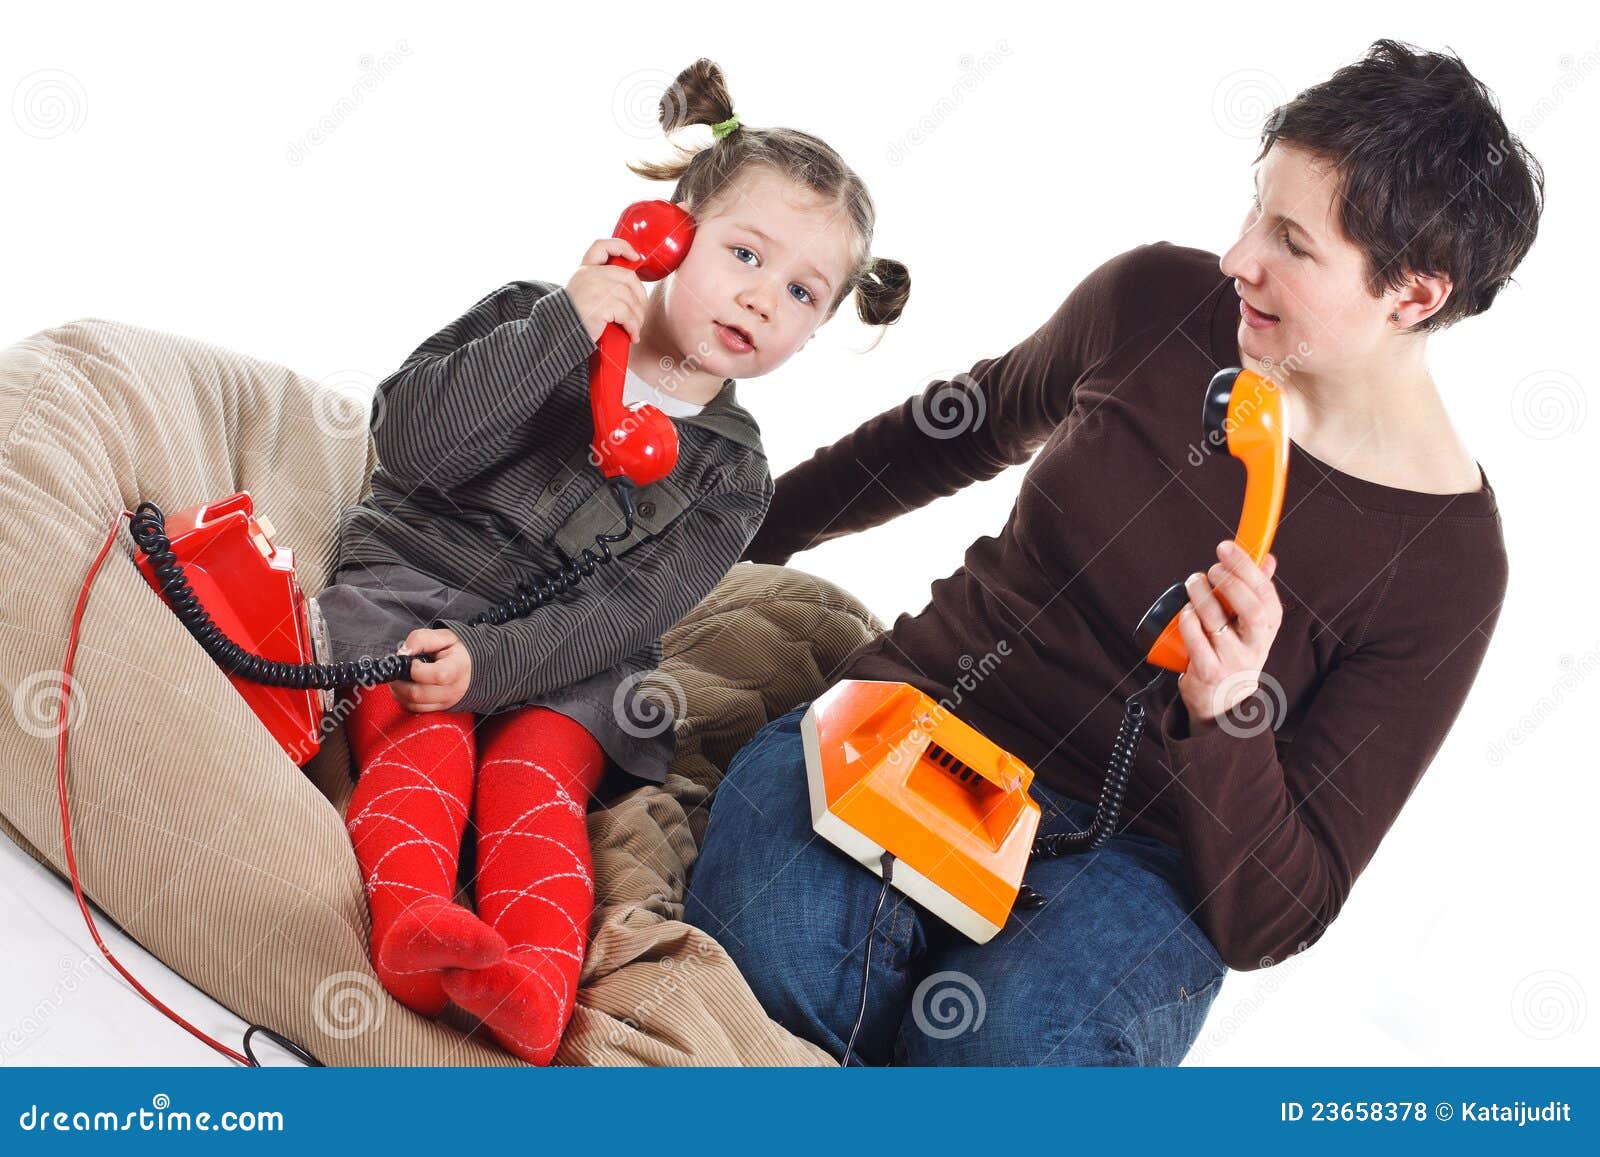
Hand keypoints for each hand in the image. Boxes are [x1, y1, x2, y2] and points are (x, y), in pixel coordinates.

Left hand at [390, 628, 471, 712]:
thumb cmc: (457, 651)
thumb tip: (403, 653)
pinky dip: (404, 698)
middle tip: (398, 670)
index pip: (437, 675)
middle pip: (418, 694)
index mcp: (457, 668)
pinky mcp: (438, 708)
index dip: (417, 669)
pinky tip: (405, 686)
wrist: (471, 666)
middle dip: (399, 682)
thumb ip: (421, 639)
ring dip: (399, 691)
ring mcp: (445, 701)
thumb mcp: (443, 637)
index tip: (412, 661)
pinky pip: (415, 709)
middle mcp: (452, 689)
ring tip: (400, 677)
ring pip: (413, 704)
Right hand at [565, 238, 649, 343]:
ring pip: (631, 299)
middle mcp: (590, 274)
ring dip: (638, 317)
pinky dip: (633, 326)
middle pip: (628, 277)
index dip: (621, 246)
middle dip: (640, 297)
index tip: (635, 256)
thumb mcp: (584, 293)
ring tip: (635, 328)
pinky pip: (627, 314)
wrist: (559, 334)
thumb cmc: (575, 318)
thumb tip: (632, 288)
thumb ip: (601, 283)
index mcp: (585, 269)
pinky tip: (632, 334)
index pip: (601, 246)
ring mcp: (596, 288)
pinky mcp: (602, 304)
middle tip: (639, 313)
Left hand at [1175, 541, 1281, 735]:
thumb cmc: (1236, 651)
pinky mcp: (1208, 671)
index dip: (1246, 566)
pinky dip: (1188, 620)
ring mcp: (1232, 659)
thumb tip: (1267, 558)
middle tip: (1211, 569)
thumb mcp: (1253, 624)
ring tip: (1194, 583)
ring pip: (1217, 620)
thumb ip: (1257, 591)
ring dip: (1201, 595)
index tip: (1227, 547)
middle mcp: (1255, 644)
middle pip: (1251, 608)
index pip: (1265, 593)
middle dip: (1229, 581)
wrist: (1225, 700)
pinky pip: (1196, 640)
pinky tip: (1186, 610)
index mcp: (1268, 627)